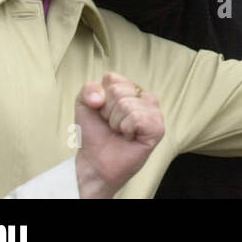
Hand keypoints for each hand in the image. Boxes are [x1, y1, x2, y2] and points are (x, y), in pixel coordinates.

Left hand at [74, 73, 164, 197]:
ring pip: (128, 104)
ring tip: (119, 132)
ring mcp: (154, 112)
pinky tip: (129, 137)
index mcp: (130, 89)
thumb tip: (100, 98)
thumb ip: (88, 89)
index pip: (112, 79)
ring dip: (116, 123)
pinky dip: (126, 129)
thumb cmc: (94, 134)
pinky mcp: (158, 128)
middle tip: (111, 125)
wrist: (95, 163)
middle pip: (119, 91)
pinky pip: (137, 118)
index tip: (101, 113)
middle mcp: (144, 98)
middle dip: (107, 111)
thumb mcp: (83, 105)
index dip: (100, 98)